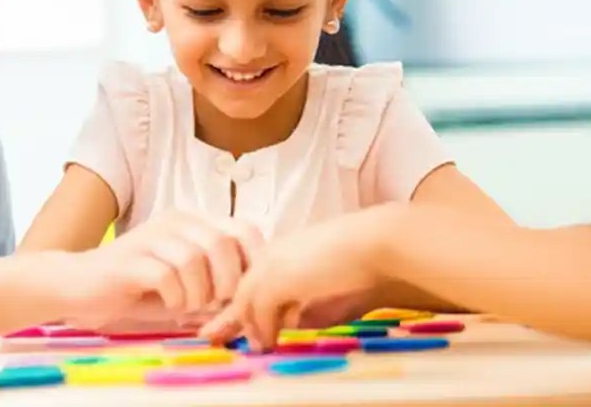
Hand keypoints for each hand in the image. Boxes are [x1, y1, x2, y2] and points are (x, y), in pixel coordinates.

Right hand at [61, 211, 264, 327]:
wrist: (79, 287)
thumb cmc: (137, 289)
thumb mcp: (186, 284)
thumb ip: (218, 284)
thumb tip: (254, 301)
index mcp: (194, 223)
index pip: (244, 229)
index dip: (254, 261)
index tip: (247, 292)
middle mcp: (175, 222)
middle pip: (222, 242)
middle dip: (228, 281)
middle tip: (216, 304)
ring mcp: (151, 237)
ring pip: (195, 258)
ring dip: (198, 293)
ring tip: (187, 305)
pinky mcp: (130, 260)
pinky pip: (167, 276)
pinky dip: (175, 298)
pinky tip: (169, 305)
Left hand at [201, 208, 393, 347]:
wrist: (379, 243)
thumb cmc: (365, 265)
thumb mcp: (330, 288)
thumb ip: (306, 306)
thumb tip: (292, 323)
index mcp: (285, 251)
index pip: (251, 280)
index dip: (241, 304)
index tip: (229, 322)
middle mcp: (274, 254)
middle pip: (241, 290)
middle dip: (229, 316)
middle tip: (212, 336)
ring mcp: (273, 265)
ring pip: (245, 301)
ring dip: (245, 326)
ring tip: (253, 346)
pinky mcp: (277, 279)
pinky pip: (257, 310)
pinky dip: (261, 329)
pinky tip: (268, 341)